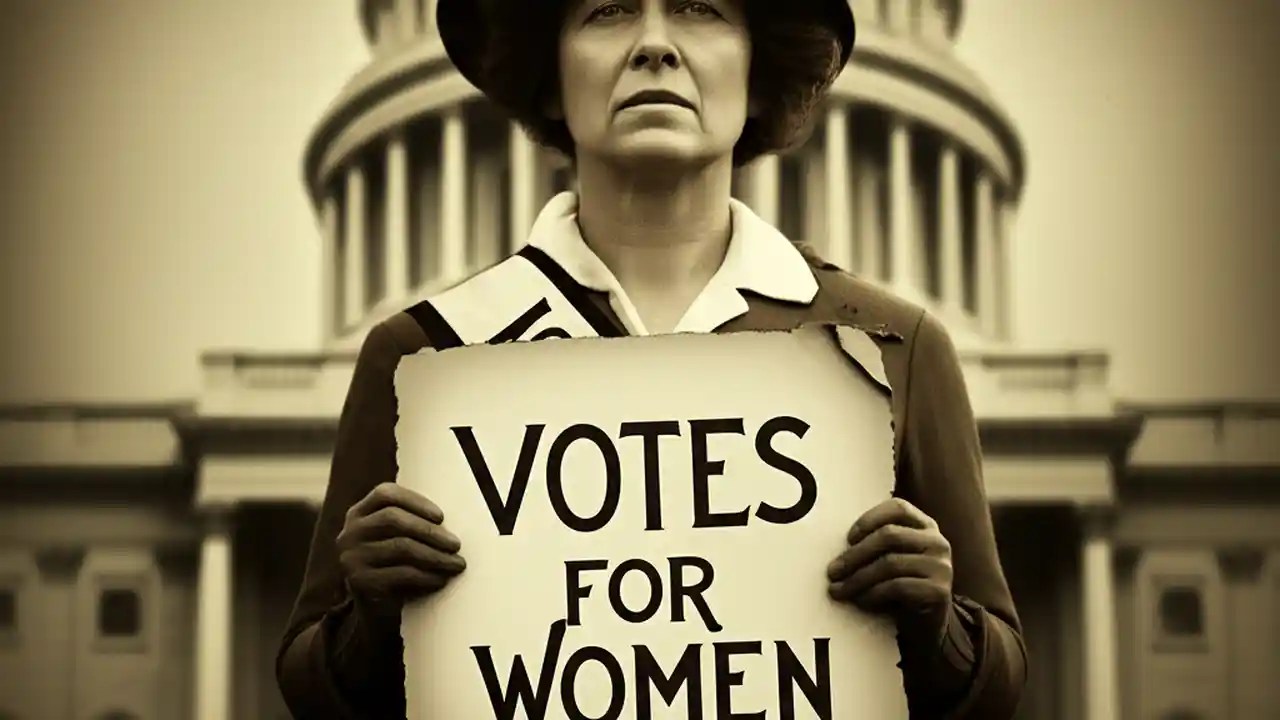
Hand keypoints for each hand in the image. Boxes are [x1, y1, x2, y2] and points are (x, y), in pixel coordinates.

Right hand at [337, 482, 466, 623]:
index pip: (385, 494)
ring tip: (456, 564)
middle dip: (430, 531)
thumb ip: (413, 522)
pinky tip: (441, 579)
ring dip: (435, 556)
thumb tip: (455, 515)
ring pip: (401, 547)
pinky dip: (426, 576)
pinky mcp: (361, 582)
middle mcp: (350, 533)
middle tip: (456, 544)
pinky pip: (401, 574)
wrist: (375, 610)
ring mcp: (352, 558)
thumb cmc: (394, 565)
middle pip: (393, 519)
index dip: (415, 501)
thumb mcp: (396, 538)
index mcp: (359, 513)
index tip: (441, 516)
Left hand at [826, 497, 952, 650]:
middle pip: (890, 535)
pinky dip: (872, 594)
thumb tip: (839, 549)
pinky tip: (860, 600)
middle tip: (833, 571)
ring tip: (838, 590)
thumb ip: (877, 544)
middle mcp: (938, 542)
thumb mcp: (892, 558)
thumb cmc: (902, 587)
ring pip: (890, 563)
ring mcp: (941, 566)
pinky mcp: (939, 591)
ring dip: (858, 578)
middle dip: (855, 554)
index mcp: (926, 526)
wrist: (927, 625)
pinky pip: (897, 587)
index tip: (849, 538)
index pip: (898, 508)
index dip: (870, 519)